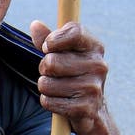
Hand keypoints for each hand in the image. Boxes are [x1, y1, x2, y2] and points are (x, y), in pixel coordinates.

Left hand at [29, 20, 107, 134]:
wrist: (92, 110)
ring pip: (46, 83)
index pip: (74, 32)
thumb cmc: (73, 75)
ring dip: (45, 87)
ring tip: (57, 88)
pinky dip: (47, 102)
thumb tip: (35, 24)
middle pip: (51, 61)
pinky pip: (48, 101)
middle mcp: (98, 66)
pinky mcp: (85, 108)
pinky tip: (59, 101)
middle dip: (44, 69)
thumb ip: (49, 40)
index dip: (54, 39)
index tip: (48, 47)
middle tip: (53, 74)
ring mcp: (93, 88)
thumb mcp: (64, 54)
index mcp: (95, 47)